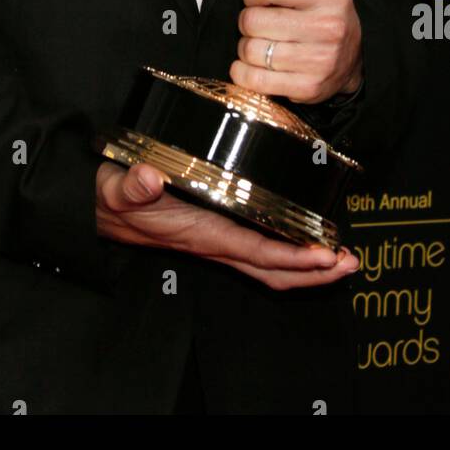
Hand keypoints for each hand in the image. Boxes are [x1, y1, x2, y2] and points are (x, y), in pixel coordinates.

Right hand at [95, 161, 358, 289]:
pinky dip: (288, 254)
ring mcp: (218, 242)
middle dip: (315, 272)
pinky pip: (260, 253)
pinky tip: (304, 240)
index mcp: (202, 233)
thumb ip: (131, 184)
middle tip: (351, 262)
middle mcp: (215, 243)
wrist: (98, 211)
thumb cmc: (113, 198)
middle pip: (274, 271)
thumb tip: (149, 177)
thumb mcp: (117, 188)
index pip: (257, 253)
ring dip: (308, 267)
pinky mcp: (217, 232)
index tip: (326, 256)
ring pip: (271, 267)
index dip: (294, 258)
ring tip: (341, 258)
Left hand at [212, 0, 362, 105]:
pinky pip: (255, 81)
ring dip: (246, 47)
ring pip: (250, 51)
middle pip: (253, 20)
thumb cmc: (315, 11)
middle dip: (247, 21)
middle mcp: (328, 25)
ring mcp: (320, 59)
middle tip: (260, 23)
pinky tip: (253, 65)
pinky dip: (244, 72)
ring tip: (260, 43)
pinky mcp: (309, 86)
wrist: (353, 55)